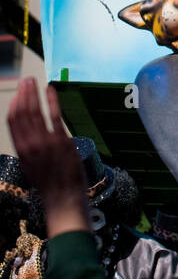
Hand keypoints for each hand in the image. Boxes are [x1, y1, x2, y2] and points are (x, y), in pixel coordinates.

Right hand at [7, 79, 87, 236]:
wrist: (64, 197)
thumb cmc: (49, 182)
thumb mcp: (31, 164)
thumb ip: (28, 147)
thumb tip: (27, 130)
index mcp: (21, 150)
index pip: (13, 121)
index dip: (15, 104)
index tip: (18, 93)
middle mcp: (30, 145)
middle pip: (23, 112)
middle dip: (23, 93)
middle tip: (26, 80)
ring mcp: (46, 142)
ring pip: (35, 112)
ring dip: (34, 93)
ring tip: (34, 81)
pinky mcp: (62, 141)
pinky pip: (55, 116)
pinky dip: (52, 100)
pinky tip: (51, 90)